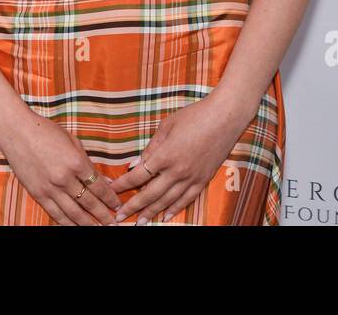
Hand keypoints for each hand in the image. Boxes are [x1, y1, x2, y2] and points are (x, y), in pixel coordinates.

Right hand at [0, 109, 123, 224]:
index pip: (99, 186)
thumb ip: (88, 162)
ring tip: (99, 228)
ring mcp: (50, 188)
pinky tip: (76, 227)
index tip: (117, 205)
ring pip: (73, 213)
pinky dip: (67, 223)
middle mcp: (64, 178)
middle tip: (114, 223)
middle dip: (103, 215)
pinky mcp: (37, 194)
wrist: (16, 131)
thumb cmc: (46, 131)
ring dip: (88, 223)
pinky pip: (55, 213)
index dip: (110, 198)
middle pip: (89, 203)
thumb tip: (105, 181)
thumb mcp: (73, 141)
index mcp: (76, 162)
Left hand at [109, 93, 252, 223]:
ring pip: (167, 201)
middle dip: (133, 206)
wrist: (225, 117)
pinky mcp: (203, 180)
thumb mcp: (166, 127)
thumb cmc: (194, 116)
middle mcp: (177, 171)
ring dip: (151, 213)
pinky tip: (165, 216)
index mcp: (165, 155)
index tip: (112, 191)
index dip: (123, 185)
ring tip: (139, 222)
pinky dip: (175, 209)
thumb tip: (135, 164)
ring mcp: (191, 178)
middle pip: (150, 194)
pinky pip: (187, 200)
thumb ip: (150, 148)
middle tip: (119, 216)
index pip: (138, 176)